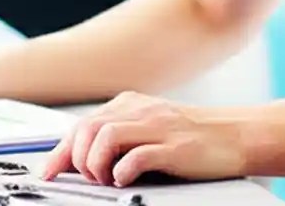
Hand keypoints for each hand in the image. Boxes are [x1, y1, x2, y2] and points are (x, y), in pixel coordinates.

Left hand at [40, 92, 245, 187]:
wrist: (235, 134)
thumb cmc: (192, 137)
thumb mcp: (150, 127)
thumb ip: (120, 135)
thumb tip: (83, 158)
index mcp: (130, 105)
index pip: (82, 124)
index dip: (61, 151)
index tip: (49, 171)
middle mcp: (140, 111)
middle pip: (88, 127)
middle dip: (77, 158)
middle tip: (87, 178)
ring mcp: (157, 127)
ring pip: (105, 137)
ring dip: (95, 164)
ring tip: (103, 180)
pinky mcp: (174, 147)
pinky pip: (137, 156)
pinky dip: (122, 171)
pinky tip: (124, 180)